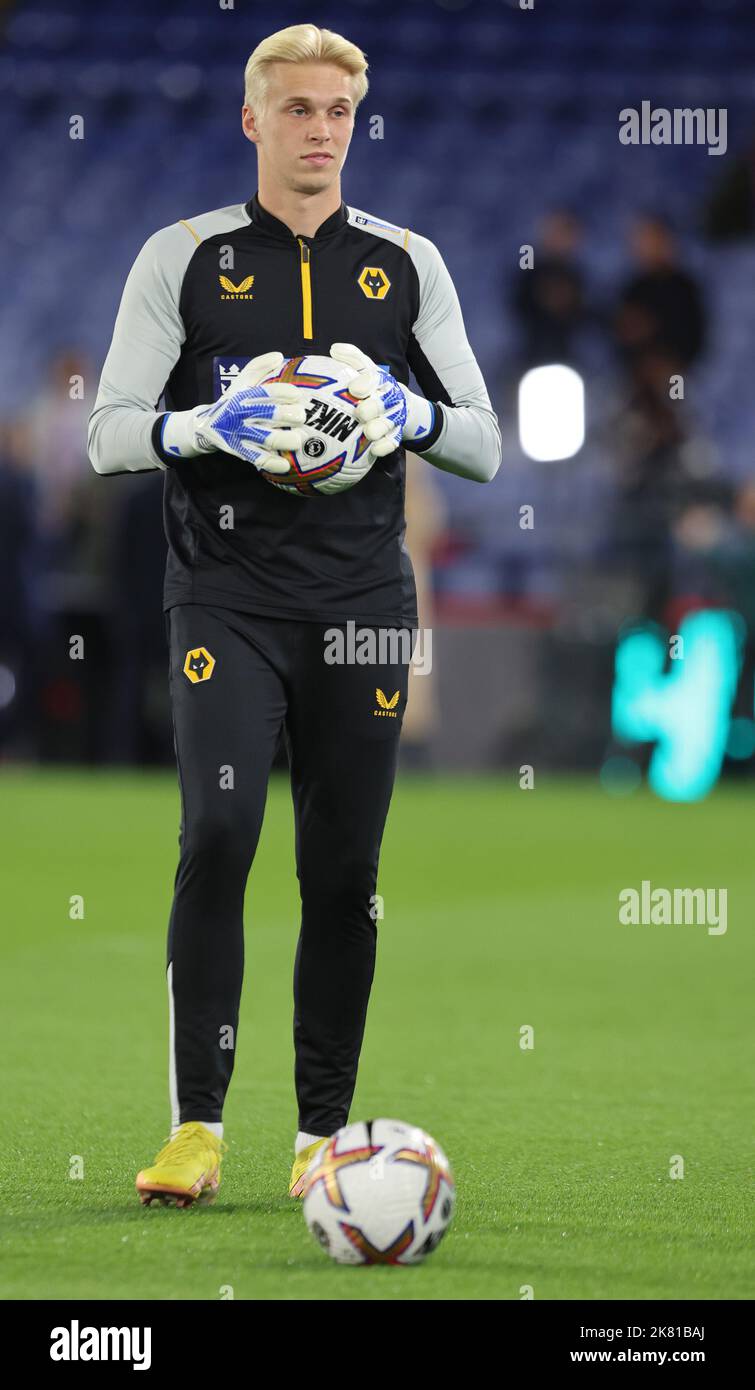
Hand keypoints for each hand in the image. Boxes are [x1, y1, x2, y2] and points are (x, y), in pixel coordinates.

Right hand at [161, 351, 304, 472]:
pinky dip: (273, 463)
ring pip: (268, 439)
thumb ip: (259, 366)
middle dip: (290, 416)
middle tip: (301, 416)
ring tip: (297, 440)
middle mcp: (244, 415)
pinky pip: (259, 460)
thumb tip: (279, 356)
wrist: (207, 426)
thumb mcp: (242, 381)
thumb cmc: (233, 401)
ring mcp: (243, 434)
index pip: (267, 392)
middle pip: (270, 415)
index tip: (297, 395)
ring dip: (286, 440)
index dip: (284, 392)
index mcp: (245, 396)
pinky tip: (286, 464)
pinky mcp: (241, 451)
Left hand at [329, 343, 434, 453]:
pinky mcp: (397, 433)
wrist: (400, 405)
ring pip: (390, 422)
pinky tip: (374, 450)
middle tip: (360, 412)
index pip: (376, 378)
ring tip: (368, 433)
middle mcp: (391, 397)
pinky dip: (385, 446)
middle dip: (373, 407)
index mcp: (382, 381)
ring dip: (379, 428)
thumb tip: (335, 349)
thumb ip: (353, 358)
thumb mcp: (365, 370)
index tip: (354, 389)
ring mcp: (395, 416)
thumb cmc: (373, 387)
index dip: (367, 383)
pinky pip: (393, 441)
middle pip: (384, 402)